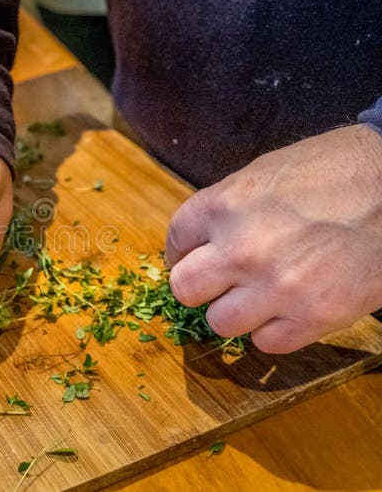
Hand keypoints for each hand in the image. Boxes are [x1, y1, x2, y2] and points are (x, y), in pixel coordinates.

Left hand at [165, 124, 381, 352]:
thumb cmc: (337, 170)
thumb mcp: (265, 174)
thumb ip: (226, 209)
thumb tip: (201, 239)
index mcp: (225, 206)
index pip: (175, 240)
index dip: (184, 251)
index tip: (193, 256)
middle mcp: (241, 249)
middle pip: (185, 289)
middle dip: (199, 285)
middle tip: (220, 281)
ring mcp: (276, 287)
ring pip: (219, 323)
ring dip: (235, 312)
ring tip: (258, 296)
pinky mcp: (314, 317)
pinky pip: (265, 343)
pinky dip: (272, 330)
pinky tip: (287, 310)